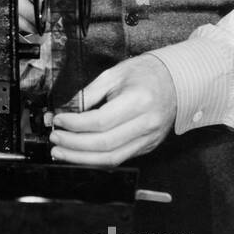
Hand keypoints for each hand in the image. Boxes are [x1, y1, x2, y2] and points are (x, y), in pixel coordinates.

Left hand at [47, 54, 177, 166]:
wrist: (178, 81)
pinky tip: (79, 155)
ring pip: (111, 158)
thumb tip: (66, 109)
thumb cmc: (147, 73)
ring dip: (81, 158)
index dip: (75, 124)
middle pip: (104, 144)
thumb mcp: (115, 73)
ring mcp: (148, 139)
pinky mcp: (147, 147)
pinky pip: (118, 159)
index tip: (58, 120)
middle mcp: (146, 123)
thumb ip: (89, 93)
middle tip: (55, 138)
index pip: (100, 121)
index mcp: (139, 101)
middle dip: (73, 144)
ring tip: (60, 152)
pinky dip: (96, 159)